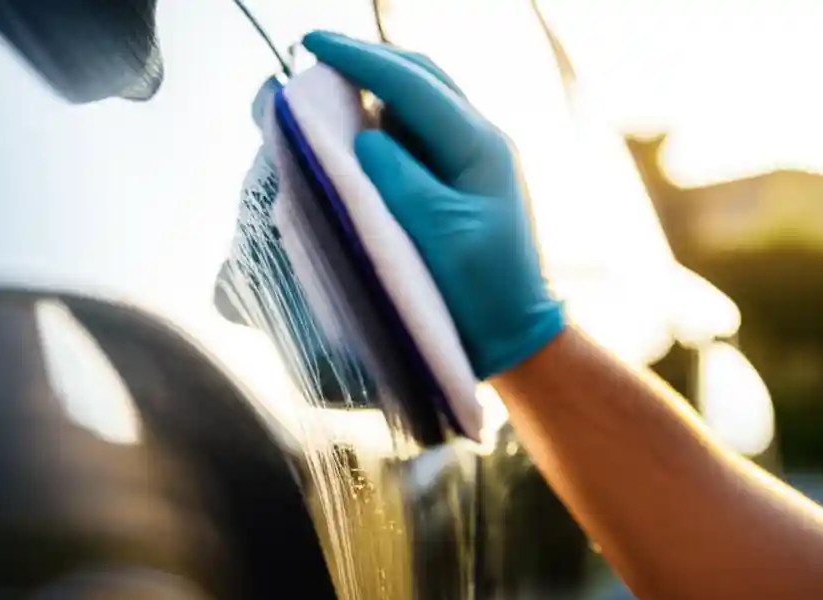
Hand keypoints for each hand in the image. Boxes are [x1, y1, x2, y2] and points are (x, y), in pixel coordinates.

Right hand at [303, 31, 563, 378]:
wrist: (511, 335)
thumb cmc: (479, 290)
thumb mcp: (437, 232)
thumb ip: (398, 177)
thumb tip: (364, 136)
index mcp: (478, 146)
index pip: (412, 83)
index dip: (359, 58)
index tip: (310, 41)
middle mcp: (476, 140)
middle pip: (419, 76)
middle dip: (366, 58)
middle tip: (312, 51)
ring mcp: (466, 159)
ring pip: (414, 101)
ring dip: (371, 86)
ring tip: (324, 84)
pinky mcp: (452, 181)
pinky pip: (411, 135)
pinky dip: (378, 121)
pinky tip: (350, 127)